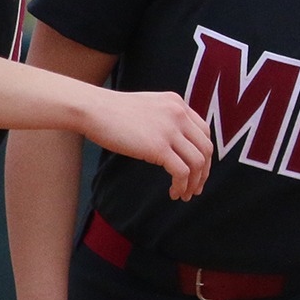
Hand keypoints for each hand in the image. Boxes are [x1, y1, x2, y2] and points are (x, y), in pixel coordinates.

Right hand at [83, 89, 211, 200]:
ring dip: (194, 183)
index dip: (205, 154)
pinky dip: (181, 186)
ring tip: (185, 195)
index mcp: (178, 104)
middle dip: (204, 172)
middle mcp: (179, 114)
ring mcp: (170, 130)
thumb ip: (165, 118)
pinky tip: (173, 193)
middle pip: (206, 148)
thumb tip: (173, 142)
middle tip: (196, 188)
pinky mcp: (158, 147)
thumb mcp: (148, 107)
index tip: (198, 170)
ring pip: (197, 162)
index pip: (205, 132)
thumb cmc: (113, 112)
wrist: (93, 109)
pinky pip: (181, 172)